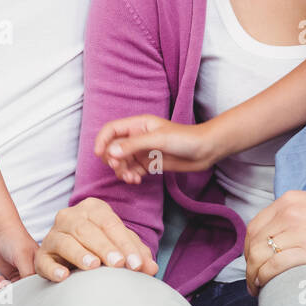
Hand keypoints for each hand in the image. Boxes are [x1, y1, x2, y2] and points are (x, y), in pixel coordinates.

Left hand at [0, 225, 38, 290]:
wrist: (1, 234)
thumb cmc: (16, 241)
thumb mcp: (23, 257)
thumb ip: (28, 273)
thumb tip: (29, 290)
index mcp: (42, 268)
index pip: (38, 285)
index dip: (28, 292)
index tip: (16, 292)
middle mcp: (33, 273)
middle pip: (25, 290)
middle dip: (12, 291)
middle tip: (4, 285)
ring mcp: (22, 275)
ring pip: (14, 289)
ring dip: (4, 288)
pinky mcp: (12, 276)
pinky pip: (6, 286)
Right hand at [33, 197, 158, 281]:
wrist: (70, 256)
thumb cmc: (101, 248)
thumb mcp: (120, 247)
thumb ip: (136, 254)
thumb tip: (151, 268)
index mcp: (92, 208)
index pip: (110, 223)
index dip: (124, 243)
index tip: (136, 264)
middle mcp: (70, 216)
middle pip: (88, 229)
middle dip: (105, 247)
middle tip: (118, 264)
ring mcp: (53, 234)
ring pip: (66, 241)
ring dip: (80, 253)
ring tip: (93, 266)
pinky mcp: (41, 255)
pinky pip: (44, 260)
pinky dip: (53, 268)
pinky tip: (64, 276)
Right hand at [94, 114, 219, 183]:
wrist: (205, 150)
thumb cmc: (184, 138)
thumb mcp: (157, 139)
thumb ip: (133, 145)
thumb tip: (111, 152)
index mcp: (138, 125)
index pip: (111, 130)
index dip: (102, 141)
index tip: (100, 154)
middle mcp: (137, 137)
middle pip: (113, 148)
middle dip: (113, 160)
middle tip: (120, 169)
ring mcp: (143, 151)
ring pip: (121, 162)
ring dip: (121, 171)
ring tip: (131, 178)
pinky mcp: (149, 164)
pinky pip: (132, 171)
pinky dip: (130, 177)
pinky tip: (136, 181)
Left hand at [245, 190, 305, 295]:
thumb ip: (296, 216)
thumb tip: (282, 236)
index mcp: (289, 200)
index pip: (254, 226)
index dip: (248, 247)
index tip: (252, 260)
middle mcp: (288, 212)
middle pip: (253, 242)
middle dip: (248, 263)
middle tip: (252, 279)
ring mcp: (298, 230)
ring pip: (260, 255)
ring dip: (252, 275)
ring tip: (256, 287)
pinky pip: (274, 266)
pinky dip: (263, 278)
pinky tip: (264, 285)